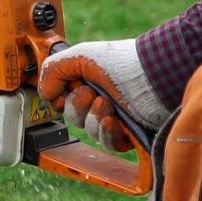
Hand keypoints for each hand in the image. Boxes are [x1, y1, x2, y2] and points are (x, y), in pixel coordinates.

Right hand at [38, 39, 169, 151]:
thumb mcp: (80, 56)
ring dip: (93, 119)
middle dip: (78, 106)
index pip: (64, 100)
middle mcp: (101, 100)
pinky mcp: (130, 135)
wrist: (156, 77)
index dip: (60, 100)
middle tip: (92, 93)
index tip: (63, 93)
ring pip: (90, 132)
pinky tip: (113, 122)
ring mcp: (116, 118)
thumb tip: (45, 94)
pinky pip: (109, 144)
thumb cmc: (123, 62)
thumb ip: (53, 70)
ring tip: (106, 104)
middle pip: (73, 118)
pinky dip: (107, 134)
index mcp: (89, 82)